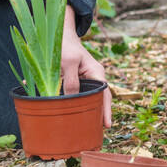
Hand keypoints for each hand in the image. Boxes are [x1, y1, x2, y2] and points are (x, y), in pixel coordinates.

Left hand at [62, 5, 111, 126]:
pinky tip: (68, 114)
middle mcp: (93, 78)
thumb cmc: (66, 45)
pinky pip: (74, 95)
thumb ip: (71, 81)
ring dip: (84, 111)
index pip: (105, 95)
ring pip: (86, 99)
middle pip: (98, 100)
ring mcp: (83, 80)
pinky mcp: (73, 81)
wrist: (58, 33)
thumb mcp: (68, 62)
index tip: (108, 125)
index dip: (106, 111)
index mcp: (96, 73)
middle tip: (94, 133)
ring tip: (83, 128)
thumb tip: (72, 100)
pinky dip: (72, 103)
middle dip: (97, 115)